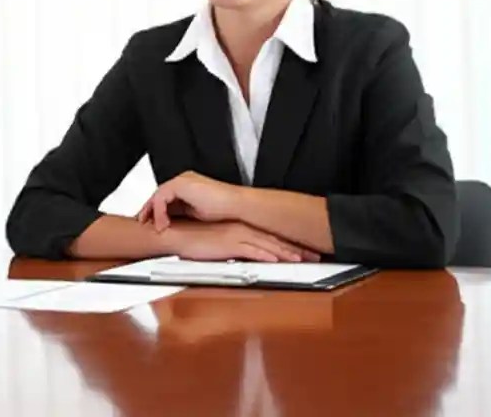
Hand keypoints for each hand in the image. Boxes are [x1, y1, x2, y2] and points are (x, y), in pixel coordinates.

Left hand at [137, 171, 241, 228]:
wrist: (235, 205)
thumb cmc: (224, 209)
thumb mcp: (196, 212)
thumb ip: (183, 212)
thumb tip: (171, 221)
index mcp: (188, 185)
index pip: (165, 196)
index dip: (156, 210)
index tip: (151, 222)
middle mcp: (183, 180)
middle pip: (159, 194)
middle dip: (149, 209)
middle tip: (143, 223)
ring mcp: (182, 180)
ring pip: (158, 195)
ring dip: (153, 212)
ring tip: (155, 227)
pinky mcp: (181, 184)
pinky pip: (162, 197)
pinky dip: (160, 211)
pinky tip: (163, 223)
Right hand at [160, 220, 320, 262]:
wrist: (176, 235)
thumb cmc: (192, 239)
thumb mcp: (218, 244)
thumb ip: (233, 249)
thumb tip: (244, 257)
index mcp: (240, 229)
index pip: (270, 236)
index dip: (289, 244)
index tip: (304, 250)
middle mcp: (242, 230)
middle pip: (274, 240)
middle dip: (296, 248)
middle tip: (314, 255)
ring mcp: (237, 236)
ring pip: (268, 245)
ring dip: (286, 253)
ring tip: (303, 260)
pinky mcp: (230, 244)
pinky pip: (252, 251)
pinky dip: (267, 255)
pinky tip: (278, 260)